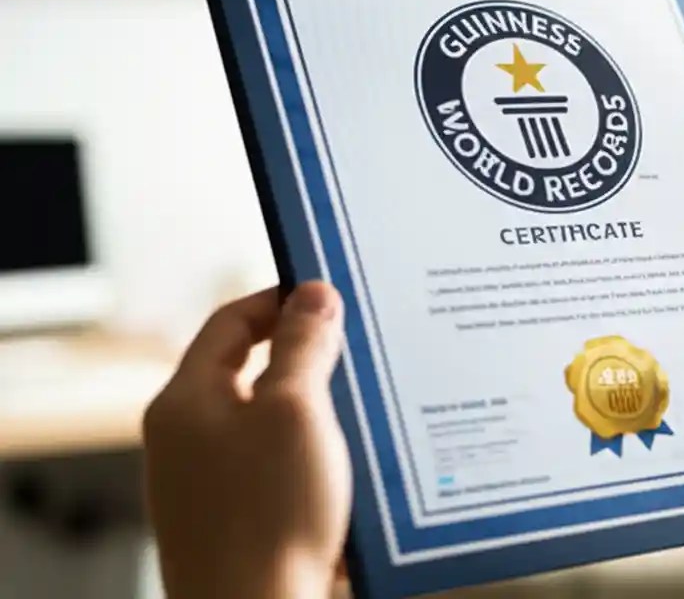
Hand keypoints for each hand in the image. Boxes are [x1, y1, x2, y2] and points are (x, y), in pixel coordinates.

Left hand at [143, 282, 350, 598]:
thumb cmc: (270, 521)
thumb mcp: (297, 412)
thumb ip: (303, 346)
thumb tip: (313, 294)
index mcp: (185, 402)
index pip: (230, 322)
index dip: (281, 300)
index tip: (331, 296)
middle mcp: (186, 441)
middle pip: (250, 371)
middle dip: (308, 359)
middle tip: (358, 353)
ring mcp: (207, 486)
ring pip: (268, 423)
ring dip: (317, 413)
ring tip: (364, 415)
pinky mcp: (234, 522)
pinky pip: (277, 470)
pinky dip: (314, 460)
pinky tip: (352, 472)